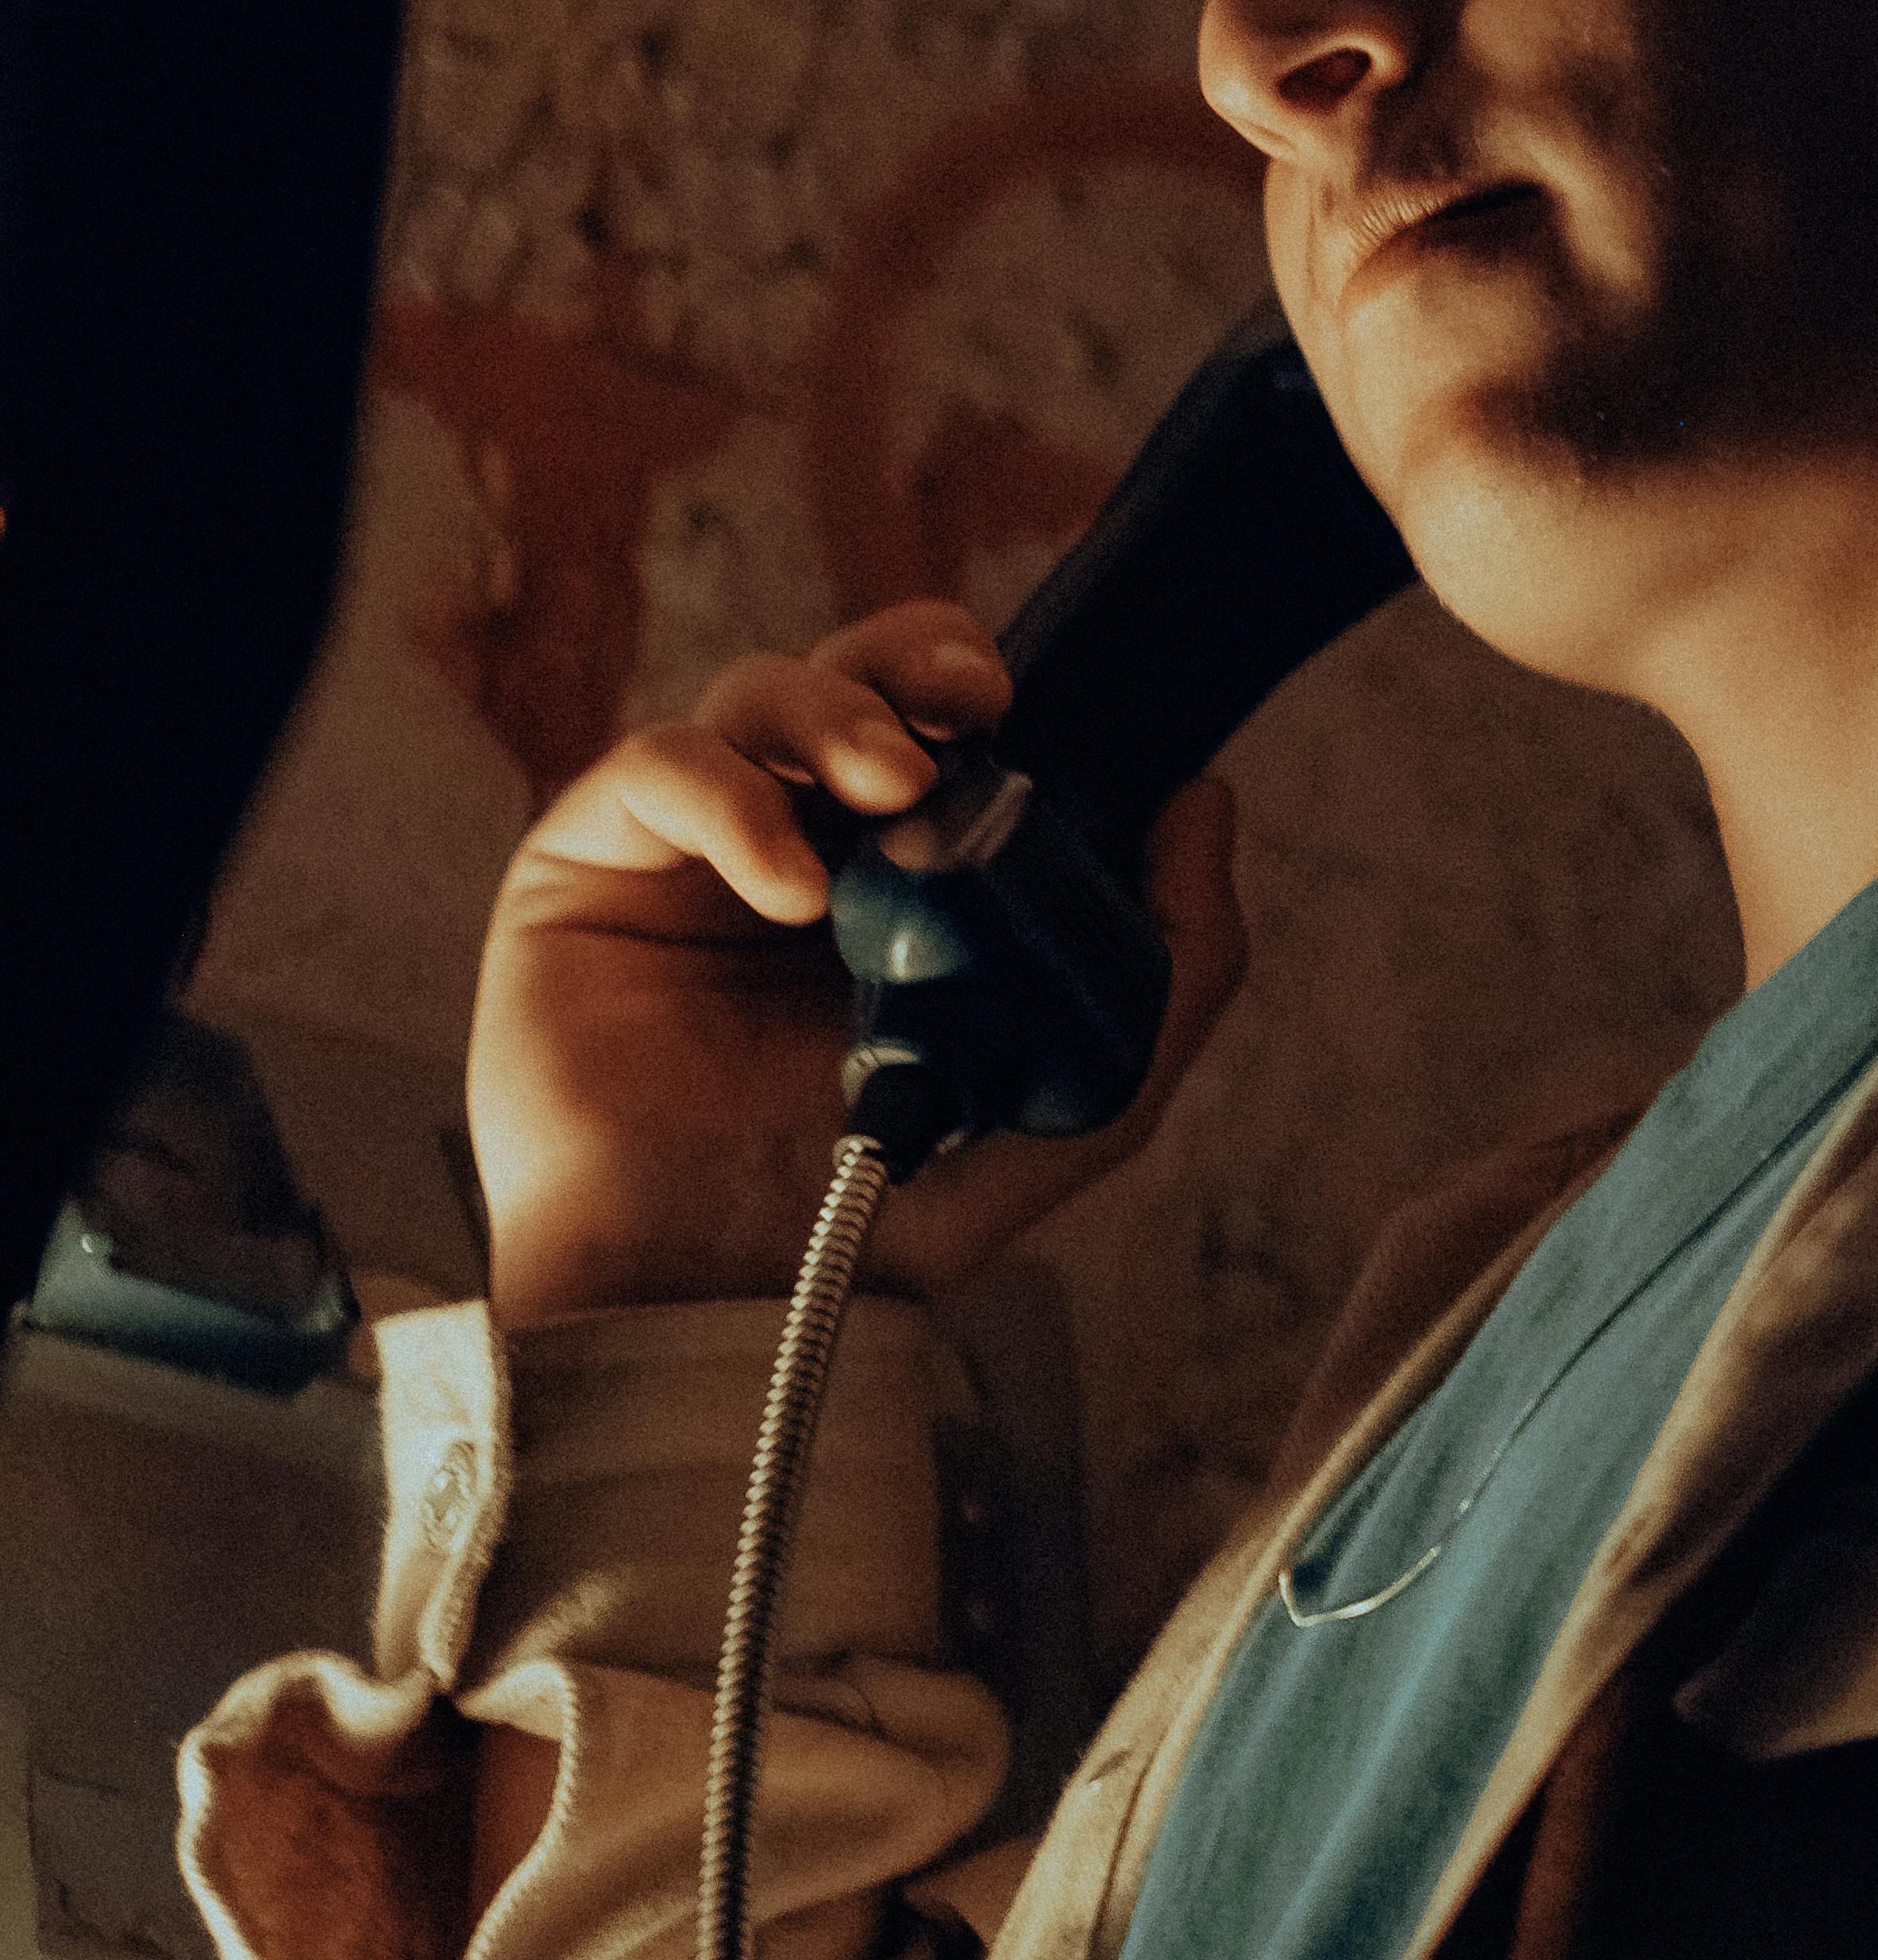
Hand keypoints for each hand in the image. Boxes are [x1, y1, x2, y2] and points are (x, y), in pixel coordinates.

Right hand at [464, 602, 1247, 1323]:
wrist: (734, 1299)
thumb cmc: (889, 1211)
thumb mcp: (1083, 1097)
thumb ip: (1173, 962)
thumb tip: (1206, 800)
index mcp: (906, 874)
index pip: (937, 716)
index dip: (969, 676)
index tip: (1019, 705)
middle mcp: (801, 842)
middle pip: (850, 673)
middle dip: (911, 660)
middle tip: (969, 706)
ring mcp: (692, 851)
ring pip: (756, 695)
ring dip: (836, 715)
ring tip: (892, 791)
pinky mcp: (589, 867)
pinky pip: (655, 768)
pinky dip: (730, 798)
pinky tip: (786, 885)